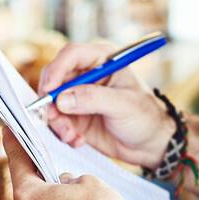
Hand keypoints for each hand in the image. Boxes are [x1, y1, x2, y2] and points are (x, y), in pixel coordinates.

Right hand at [36, 40, 175, 170]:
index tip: (49, 89)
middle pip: (54, 78)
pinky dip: (62, 132)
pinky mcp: (74, 117)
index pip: (71, 55)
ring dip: (56, 121)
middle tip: (54, 118)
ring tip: (72, 136)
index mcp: (102, 60)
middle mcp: (86, 75)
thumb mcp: (123, 105)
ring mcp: (78, 96)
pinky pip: (56, 121)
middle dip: (50, 100)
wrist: (149, 144)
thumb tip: (62, 99)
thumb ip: (93, 99)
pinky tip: (78, 141)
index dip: (57, 69)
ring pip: (52, 103)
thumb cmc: (145, 117)